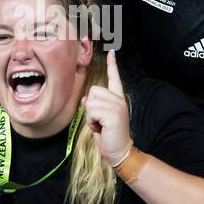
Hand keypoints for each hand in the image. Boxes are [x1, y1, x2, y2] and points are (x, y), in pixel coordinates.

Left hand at [84, 50, 132, 165]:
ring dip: (90, 116)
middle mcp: (118, 100)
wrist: (118, 151)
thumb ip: (93, 106)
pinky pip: (91, 111)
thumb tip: (85, 99)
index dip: (112, 65)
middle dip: (91, 107)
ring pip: (90, 101)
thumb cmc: (108, 136)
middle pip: (93, 90)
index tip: (111, 52)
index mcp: (117, 99)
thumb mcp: (98, 119)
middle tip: (99, 121)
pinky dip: (91, 122)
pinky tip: (100, 128)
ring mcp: (117, 106)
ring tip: (100, 125)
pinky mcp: (113, 113)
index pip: (114, 78)